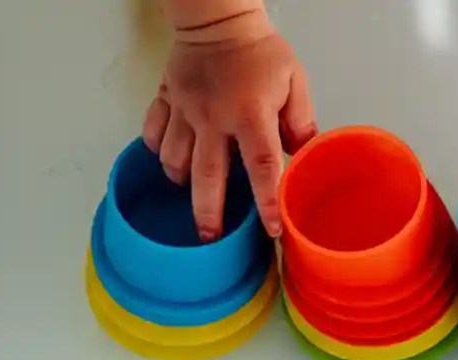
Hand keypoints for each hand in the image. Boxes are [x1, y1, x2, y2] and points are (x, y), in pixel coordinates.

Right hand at [142, 10, 316, 240]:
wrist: (218, 19)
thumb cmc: (262, 53)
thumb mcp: (294, 83)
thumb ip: (301, 123)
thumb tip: (302, 158)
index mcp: (250, 114)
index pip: (260, 167)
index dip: (266, 202)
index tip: (270, 230)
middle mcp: (213, 117)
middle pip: (208, 176)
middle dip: (208, 212)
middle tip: (211, 239)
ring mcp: (185, 109)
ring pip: (176, 159)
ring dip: (183, 183)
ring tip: (191, 198)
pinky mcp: (166, 99)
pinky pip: (155, 133)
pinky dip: (159, 152)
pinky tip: (170, 162)